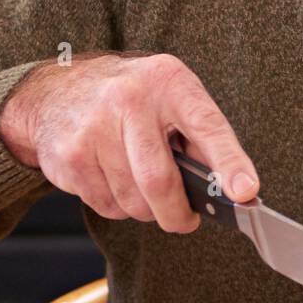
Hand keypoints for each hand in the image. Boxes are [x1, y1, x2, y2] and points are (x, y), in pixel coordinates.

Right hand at [0, 52, 258, 230]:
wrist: (57, 91)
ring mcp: (94, 128)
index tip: (245, 192)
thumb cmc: (132, 99)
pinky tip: (113, 178)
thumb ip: (203, 138)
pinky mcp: (69, 157)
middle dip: (177, 214)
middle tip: (185, 220)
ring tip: (141, 184)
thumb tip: (235, 190)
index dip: (229, 162)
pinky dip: (118, 206)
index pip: (207, 126)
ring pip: (133, 202)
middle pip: (160, 182)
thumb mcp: (172, 98)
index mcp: (168, 82)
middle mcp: (129, 100)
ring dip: (145, 209)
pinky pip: (106, 206)